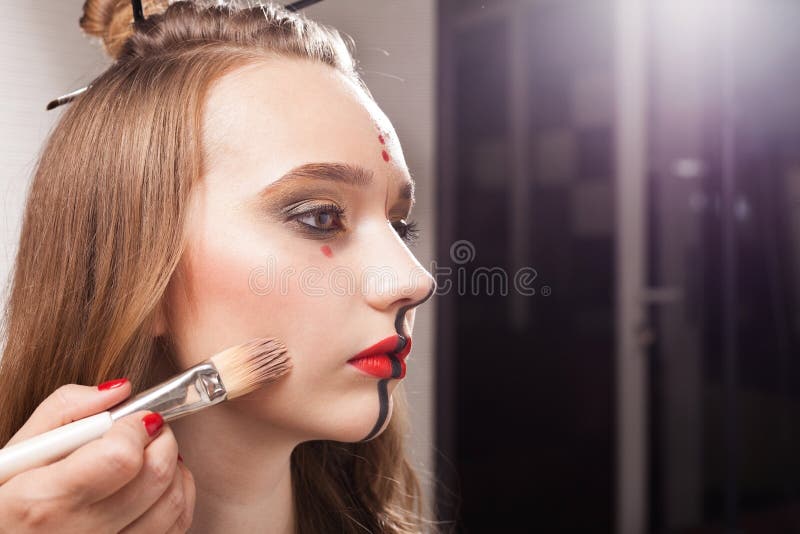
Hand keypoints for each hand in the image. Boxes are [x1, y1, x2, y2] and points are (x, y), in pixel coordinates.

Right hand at [0, 381, 194, 532]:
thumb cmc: (7, 504)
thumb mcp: (15, 455)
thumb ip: (65, 411)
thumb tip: (120, 390)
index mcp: (44, 502)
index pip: (121, 457)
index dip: (134, 428)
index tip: (131, 418)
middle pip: (156, 476)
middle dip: (162, 439)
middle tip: (147, 429)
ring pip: (173, 502)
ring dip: (173, 467)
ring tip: (151, 455)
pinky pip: (175, 527)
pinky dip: (178, 497)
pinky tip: (155, 484)